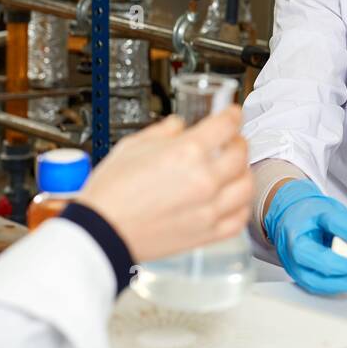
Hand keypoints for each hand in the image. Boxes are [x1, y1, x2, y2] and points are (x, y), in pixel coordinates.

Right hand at [76, 107, 253, 261]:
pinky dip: (240, 205)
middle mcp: (204, 180)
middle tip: (230, 140)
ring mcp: (209, 208)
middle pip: (240, 153)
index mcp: (187, 153)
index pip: (226, 125)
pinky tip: (231, 199)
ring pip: (245, 185)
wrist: (101, 232)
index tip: (232, 114)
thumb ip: (163, 131)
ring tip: (233, 169)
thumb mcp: (133, 146)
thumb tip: (178, 125)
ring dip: (242, 172)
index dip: (232, 114)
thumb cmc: (110, 193)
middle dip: (237, 141)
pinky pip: (239, 217)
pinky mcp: (208, 233)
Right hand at [264, 179, 346, 294]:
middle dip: (334, 264)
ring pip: (309, 277)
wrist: (291, 218)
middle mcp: (292, 239)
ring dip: (336, 282)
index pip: (331, 221)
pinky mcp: (296, 273)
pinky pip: (313, 284)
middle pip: (307, 254)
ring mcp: (291, 259)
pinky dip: (332, 286)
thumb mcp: (336, 214)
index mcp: (306, 215)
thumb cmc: (313, 216)